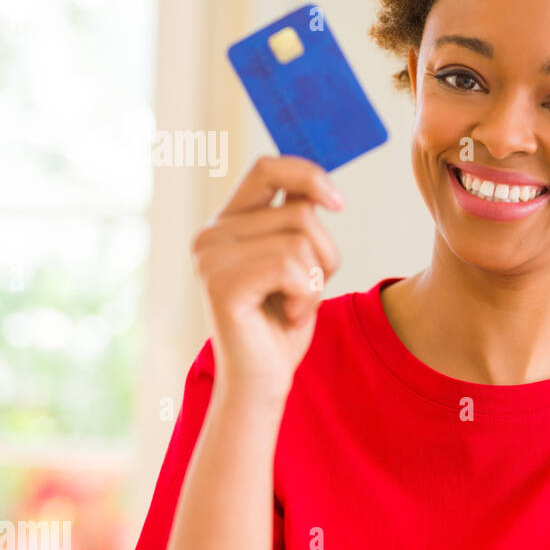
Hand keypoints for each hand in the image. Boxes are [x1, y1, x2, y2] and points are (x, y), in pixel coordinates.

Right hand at [191, 155, 344, 399]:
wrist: (261, 382)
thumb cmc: (282, 325)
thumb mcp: (297, 263)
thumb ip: (296, 221)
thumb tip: (322, 185)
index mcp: (227, 223)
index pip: (267, 167)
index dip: (309, 175)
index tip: (338, 204)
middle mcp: (211, 235)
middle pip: (300, 212)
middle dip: (324, 254)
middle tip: (305, 290)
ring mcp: (211, 259)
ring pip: (301, 240)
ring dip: (316, 279)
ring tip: (292, 305)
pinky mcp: (222, 284)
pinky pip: (293, 268)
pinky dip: (306, 296)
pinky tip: (286, 317)